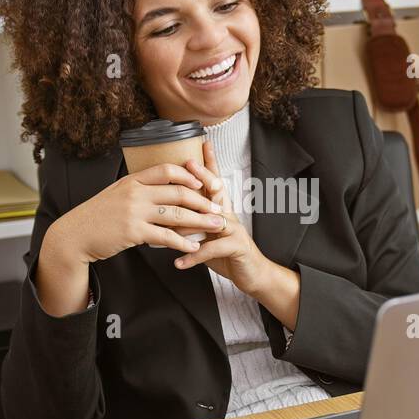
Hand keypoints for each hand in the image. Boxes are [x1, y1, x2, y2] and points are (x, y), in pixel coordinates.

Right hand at [42, 162, 226, 266]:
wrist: (74, 235)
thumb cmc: (98, 216)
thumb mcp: (117, 194)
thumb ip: (139, 189)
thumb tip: (163, 187)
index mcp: (133, 180)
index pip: (167, 169)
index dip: (189, 175)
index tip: (204, 184)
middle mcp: (135, 192)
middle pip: (178, 192)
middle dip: (203, 201)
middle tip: (218, 209)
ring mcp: (134, 212)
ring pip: (176, 214)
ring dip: (200, 221)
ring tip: (216, 226)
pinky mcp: (133, 232)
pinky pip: (165, 237)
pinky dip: (182, 242)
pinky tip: (193, 246)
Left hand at [173, 140, 270, 292]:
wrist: (252, 273)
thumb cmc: (225, 253)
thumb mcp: (208, 235)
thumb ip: (192, 224)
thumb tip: (167, 215)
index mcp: (221, 209)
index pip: (215, 182)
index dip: (210, 163)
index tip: (202, 144)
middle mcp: (229, 215)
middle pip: (217, 192)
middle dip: (203, 176)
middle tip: (189, 162)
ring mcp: (235, 230)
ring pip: (211, 220)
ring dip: (190, 222)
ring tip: (171, 223)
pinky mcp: (237, 248)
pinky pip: (212, 250)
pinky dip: (194, 256)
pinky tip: (179, 262)